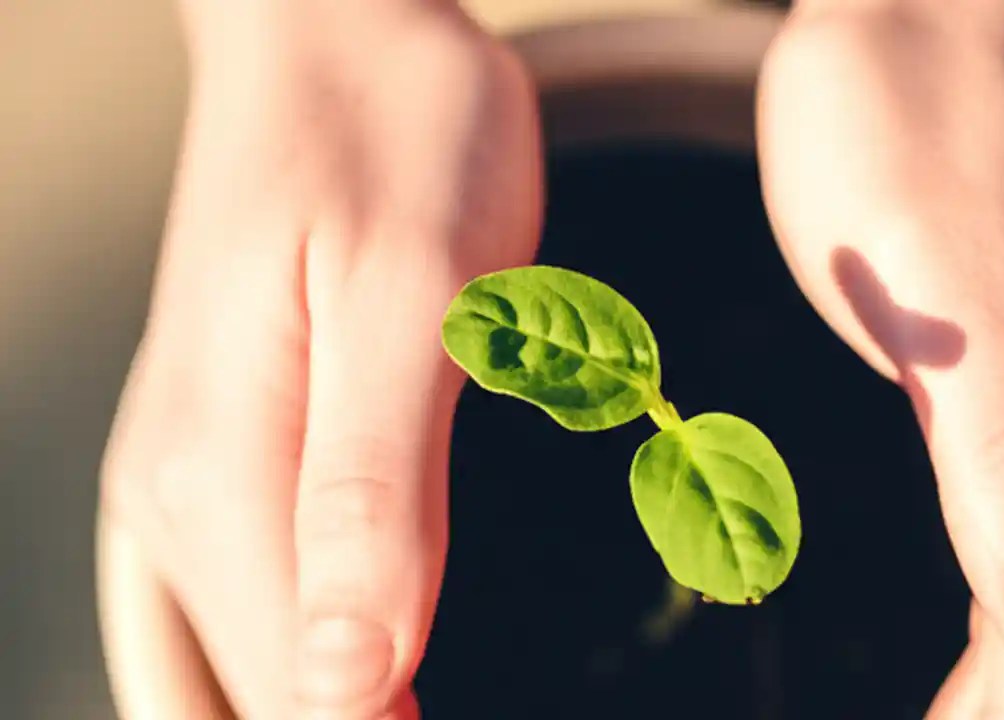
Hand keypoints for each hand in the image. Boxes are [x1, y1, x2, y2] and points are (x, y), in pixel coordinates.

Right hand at [97, 3, 540, 717]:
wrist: (336, 31)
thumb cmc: (393, 134)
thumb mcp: (409, 298)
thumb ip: (372, 494)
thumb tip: (347, 684)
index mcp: (225, 469)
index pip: (300, 694)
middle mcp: (188, 486)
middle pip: (280, 686)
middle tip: (474, 714)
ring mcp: (206, 464)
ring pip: (279, 644)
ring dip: (365, 692)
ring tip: (444, 699)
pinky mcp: (241, 440)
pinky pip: (284, 579)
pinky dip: (347, 632)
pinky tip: (399, 639)